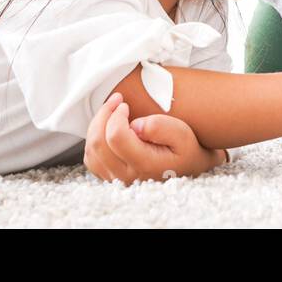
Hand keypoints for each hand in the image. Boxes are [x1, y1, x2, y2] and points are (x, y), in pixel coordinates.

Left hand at [84, 92, 223, 184]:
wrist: (190, 167)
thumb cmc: (186, 148)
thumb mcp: (182, 134)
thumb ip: (160, 127)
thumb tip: (134, 125)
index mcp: (144, 165)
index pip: (115, 137)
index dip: (115, 115)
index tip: (125, 104)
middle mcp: (127, 177)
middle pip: (98, 143)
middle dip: (104, 115)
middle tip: (117, 100)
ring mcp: (117, 180)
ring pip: (91, 152)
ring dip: (97, 126)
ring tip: (112, 111)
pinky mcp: (111, 178)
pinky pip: (92, 159)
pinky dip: (95, 139)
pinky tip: (108, 127)